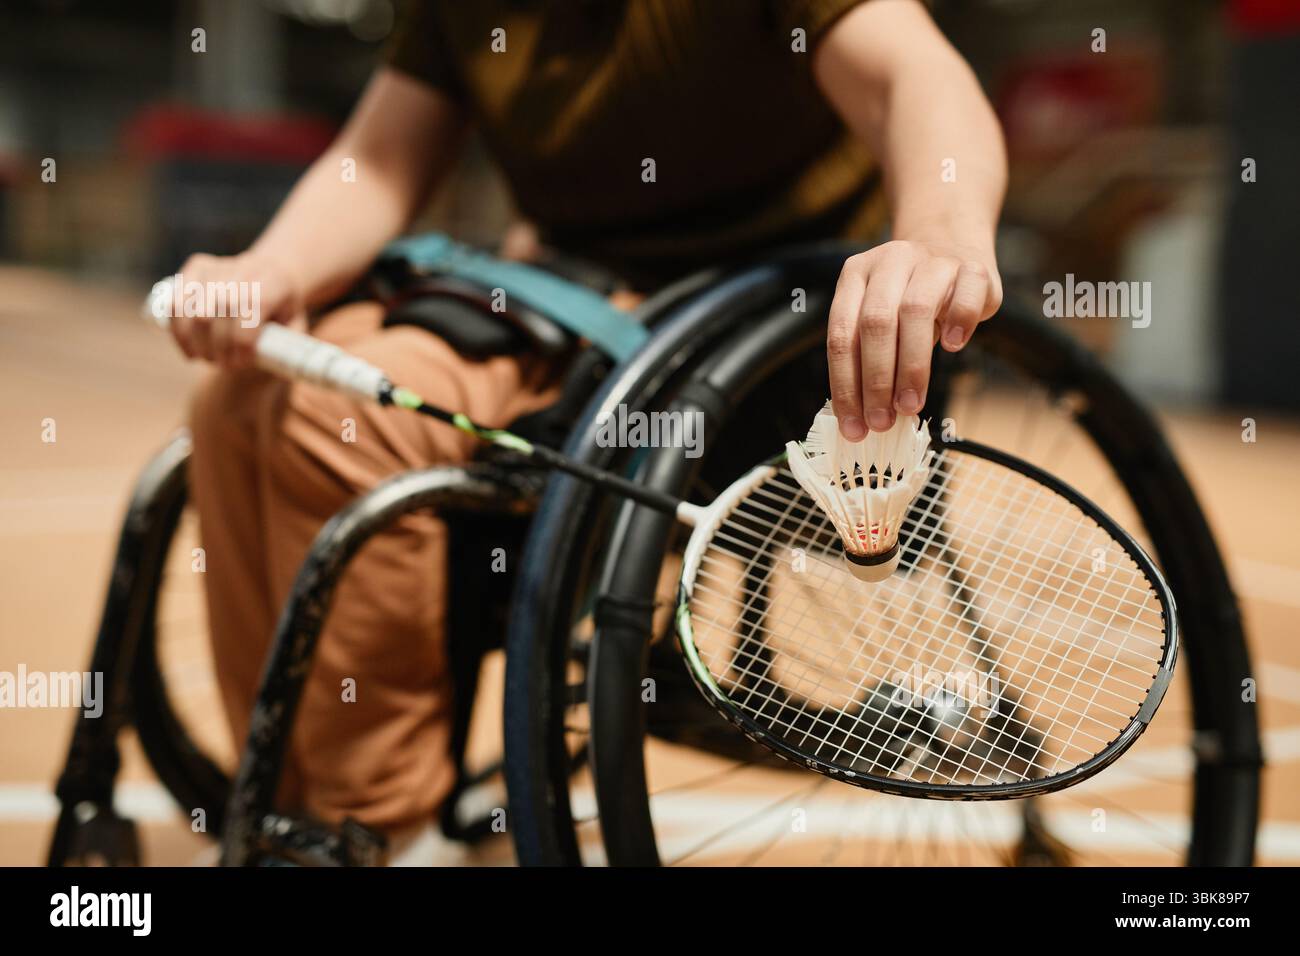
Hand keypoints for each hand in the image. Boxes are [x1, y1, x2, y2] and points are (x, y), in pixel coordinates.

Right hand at [166, 251, 303, 367]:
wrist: (273, 273)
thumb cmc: (283, 309)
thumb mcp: (296, 326)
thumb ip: (288, 346)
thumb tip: (275, 367)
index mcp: (274, 282)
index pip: (251, 306)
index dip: (243, 340)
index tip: (242, 362)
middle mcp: (245, 268)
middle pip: (219, 311)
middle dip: (219, 347)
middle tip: (225, 365)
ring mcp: (218, 265)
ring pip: (193, 310)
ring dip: (197, 343)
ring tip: (210, 359)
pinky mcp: (197, 267)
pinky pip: (176, 304)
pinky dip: (179, 333)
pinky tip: (191, 351)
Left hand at [827, 238, 1001, 439]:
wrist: (954, 249)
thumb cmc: (912, 298)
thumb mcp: (883, 320)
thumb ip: (869, 356)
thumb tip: (863, 417)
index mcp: (856, 275)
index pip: (841, 334)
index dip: (845, 384)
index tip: (853, 424)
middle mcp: (889, 262)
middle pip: (875, 323)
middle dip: (876, 380)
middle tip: (882, 420)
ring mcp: (931, 260)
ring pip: (915, 310)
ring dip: (911, 366)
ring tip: (911, 404)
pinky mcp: (970, 266)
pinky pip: (965, 292)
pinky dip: (959, 322)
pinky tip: (953, 347)